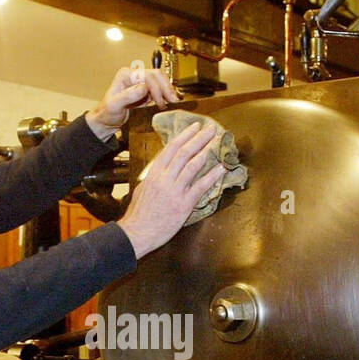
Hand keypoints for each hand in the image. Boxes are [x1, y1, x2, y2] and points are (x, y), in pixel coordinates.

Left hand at [86, 66, 181, 139]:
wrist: (107, 120)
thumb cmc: (107, 112)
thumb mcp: (115, 105)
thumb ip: (128, 96)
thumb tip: (143, 88)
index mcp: (126, 75)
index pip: (147, 76)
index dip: (156, 88)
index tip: (160, 101)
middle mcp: (134, 75)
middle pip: (156, 75)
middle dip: (166, 87)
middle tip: (173, 100)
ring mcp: (141, 82)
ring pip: (160, 80)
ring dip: (168, 90)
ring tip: (173, 102)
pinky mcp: (146, 90)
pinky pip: (160, 89)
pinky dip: (166, 94)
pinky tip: (169, 102)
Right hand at [118, 122, 224, 257]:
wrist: (137, 232)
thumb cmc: (139, 214)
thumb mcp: (143, 189)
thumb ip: (154, 177)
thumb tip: (162, 167)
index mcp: (154, 173)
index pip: (171, 148)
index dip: (184, 135)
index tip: (195, 127)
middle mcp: (165, 179)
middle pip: (184, 152)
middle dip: (199, 138)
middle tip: (211, 128)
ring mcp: (175, 191)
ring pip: (193, 166)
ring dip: (206, 151)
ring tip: (216, 142)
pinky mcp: (183, 205)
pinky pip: (200, 187)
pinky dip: (212, 176)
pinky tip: (221, 168)